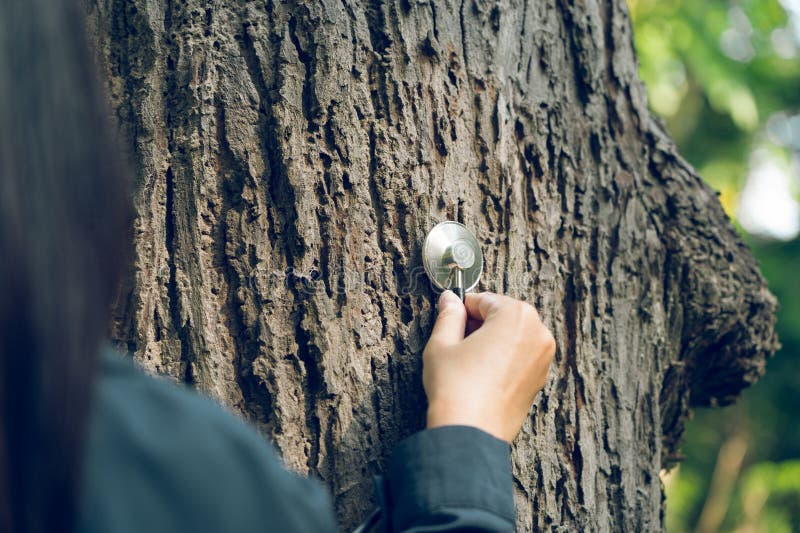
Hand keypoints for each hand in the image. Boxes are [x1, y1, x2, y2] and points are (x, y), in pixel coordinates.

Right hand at [423, 290, 555, 442]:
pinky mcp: (540, 380)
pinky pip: (520, 357)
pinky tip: (481, 374)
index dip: (463, 308)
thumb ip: (448, 315)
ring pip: (513, 336)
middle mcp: (538, 332)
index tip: (450, 317)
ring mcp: (543, 358)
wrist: (471, 432)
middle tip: (456, 341)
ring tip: (468, 360)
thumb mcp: (442, 343)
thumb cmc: (456, 387)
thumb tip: (449, 299)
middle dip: (480, 324)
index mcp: (516, 315)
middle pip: (503, 316)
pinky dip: (503, 358)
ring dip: (492, 340)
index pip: (485, 300)